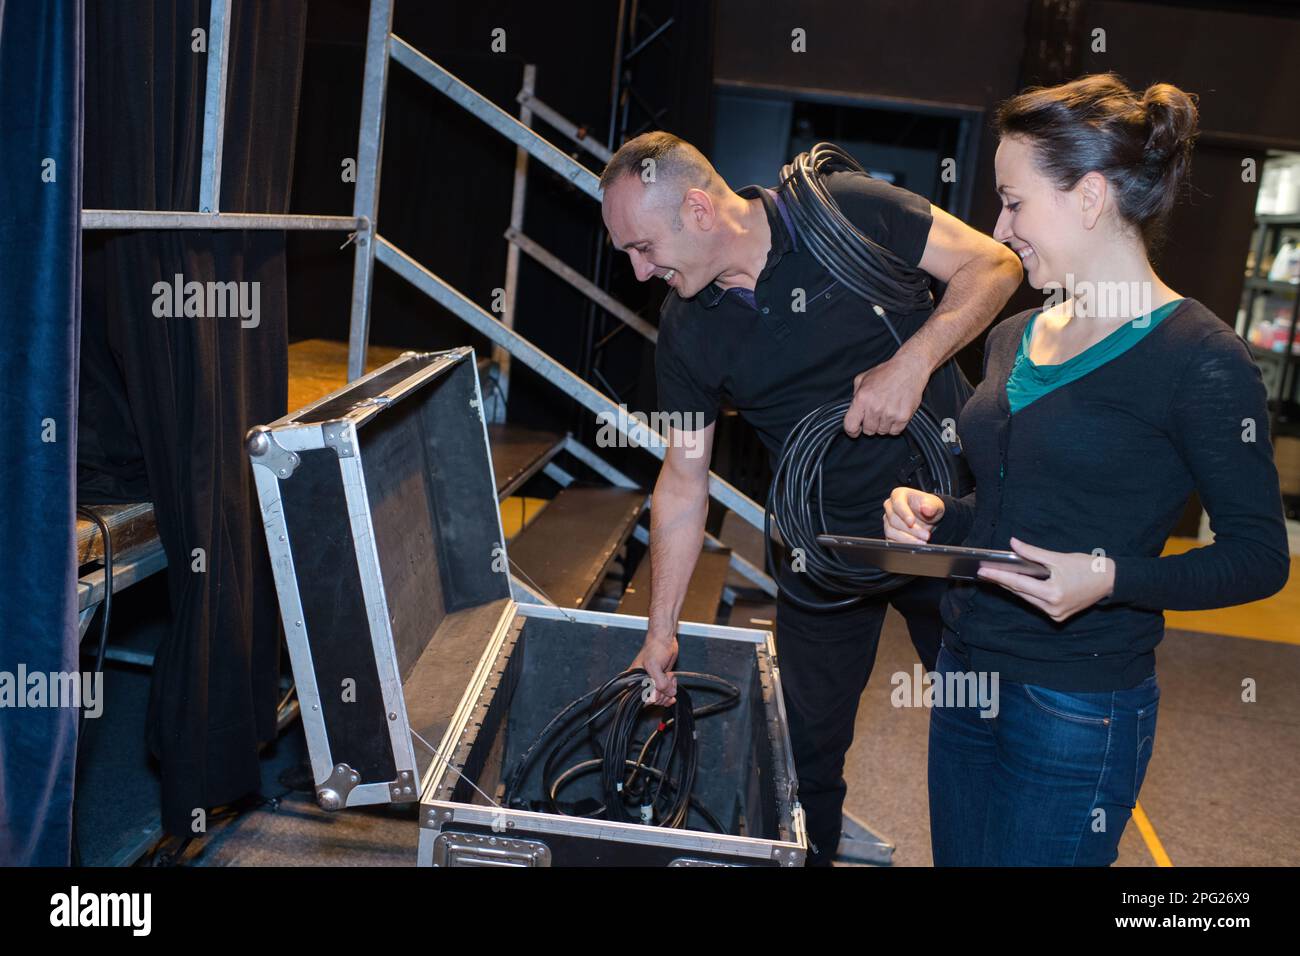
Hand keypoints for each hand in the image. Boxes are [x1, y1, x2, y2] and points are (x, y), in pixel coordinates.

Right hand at [630, 634, 677, 705]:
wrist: (665, 639)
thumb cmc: (655, 648)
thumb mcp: (654, 666)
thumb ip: (660, 682)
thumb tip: (669, 694)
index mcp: (635, 680)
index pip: (644, 698)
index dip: (654, 697)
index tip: (660, 690)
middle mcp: (643, 683)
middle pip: (654, 700)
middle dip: (664, 691)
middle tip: (666, 678)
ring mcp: (653, 682)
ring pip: (662, 697)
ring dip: (669, 689)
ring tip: (669, 676)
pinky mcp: (661, 680)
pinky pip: (667, 692)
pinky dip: (672, 689)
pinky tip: (672, 681)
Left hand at [843, 352, 929, 436]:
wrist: (909, 368)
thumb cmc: (886, 372)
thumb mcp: (862, 379)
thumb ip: (855, 396)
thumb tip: (853, 411)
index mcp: (862, 398)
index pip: (850, 426)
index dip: (851, 430)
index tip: (856, 429)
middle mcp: (875, 408)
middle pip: (868, 431)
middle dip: (870, 424)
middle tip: (876, 412)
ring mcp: (890, 413)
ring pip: (882, 432)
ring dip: (883, 424)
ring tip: (887, 410)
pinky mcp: (903, 417)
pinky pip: (895, 431)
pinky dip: (895, 425)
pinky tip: (895, 412)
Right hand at [883, 487, 944, 543]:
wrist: (928, 518)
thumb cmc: (929, 508)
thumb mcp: (935, 504)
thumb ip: (931, 505)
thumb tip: (926, 508)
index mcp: (899, 495)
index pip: (897, 504)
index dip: (904, 514)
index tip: (912, 522)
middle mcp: (890, 507)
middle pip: (894, 520)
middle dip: (911, 530)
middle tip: (926, 535)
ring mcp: (888, 521)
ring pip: (891, 531)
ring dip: (908, 539)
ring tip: (922, 541)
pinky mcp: (889, 533)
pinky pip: (891, 541)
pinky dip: (903, 544)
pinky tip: (915, 545)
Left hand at [976, 537, 1115, 622]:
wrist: (1111, 581)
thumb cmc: (1087, 567)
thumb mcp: (1058, 557)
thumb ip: (1032, 553)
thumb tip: (1013, 544)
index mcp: (1053, 594)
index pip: (1019, 584)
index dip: (999, 576)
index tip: (983, 571)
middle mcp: (1053, 608)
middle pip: (1021, 593)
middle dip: (1004, 581)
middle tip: (986, 571)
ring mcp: (1056, 615)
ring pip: (1028, 599)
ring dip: (1015, 587)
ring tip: (998, 575)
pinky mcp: (1059, 616)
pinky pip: (1037, 603)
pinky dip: (1029, 593)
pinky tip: (1018, 584)